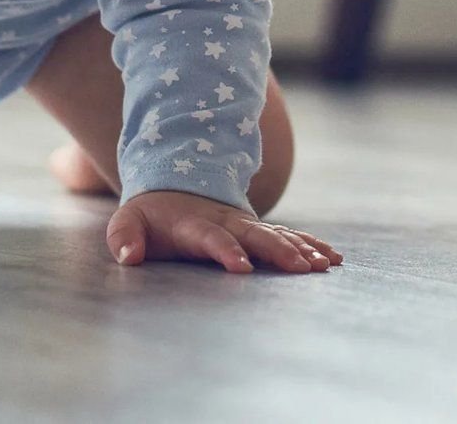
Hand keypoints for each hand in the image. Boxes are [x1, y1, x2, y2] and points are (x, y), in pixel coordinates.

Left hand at [107, 189, 341, 274]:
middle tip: (302, 268)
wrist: (173, 188)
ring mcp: (246, 224)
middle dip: (279, 251)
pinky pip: (288, 236)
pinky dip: (310, 245)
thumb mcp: (128, 221)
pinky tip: (332, 258)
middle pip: (256, 235)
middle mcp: (227, 222)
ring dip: (301, 249)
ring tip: (323, 265)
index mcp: (195, 223)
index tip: (242, 268)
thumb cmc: (150, 216)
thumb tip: (128, 256)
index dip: (226, 251)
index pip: (213, 238)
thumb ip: (124, 236)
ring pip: (278, 234)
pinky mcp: (258, 230)